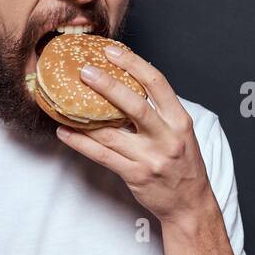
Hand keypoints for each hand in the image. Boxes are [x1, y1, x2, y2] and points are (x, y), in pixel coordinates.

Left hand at [54, 45, 212, 223]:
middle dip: (108, 86)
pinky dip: (80, 143)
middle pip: (135, 106)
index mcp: (179, 121)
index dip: (133, 64)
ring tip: (63, 100)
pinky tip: (65, 132)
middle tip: (85, 71)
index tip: (112, 51)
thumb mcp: (182, 132)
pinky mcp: (135, 175)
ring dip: (84, 116)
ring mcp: (150, 158)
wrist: (190, 204)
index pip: (157, 84)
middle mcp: (167, 138)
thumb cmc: (184, 164)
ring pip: (112, 133)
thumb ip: (160, 110)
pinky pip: (102, 156)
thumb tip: (128, 81)